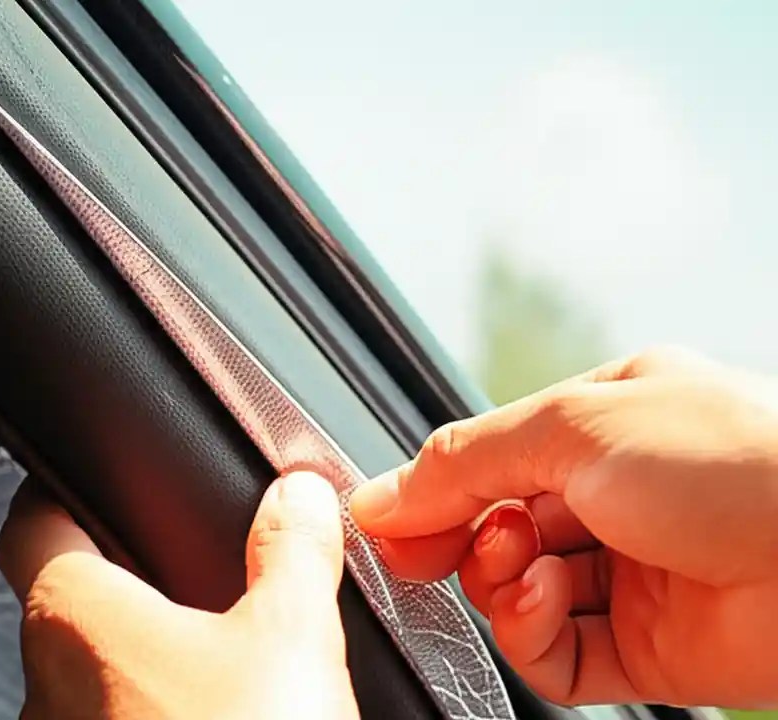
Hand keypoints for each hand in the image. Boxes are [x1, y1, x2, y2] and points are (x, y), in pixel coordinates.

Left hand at [0, 471, 357, 718]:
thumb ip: (290, 552)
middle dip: (120, 589)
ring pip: (82, 685)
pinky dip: (142, 718)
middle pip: (61, 608)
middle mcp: (43, 690)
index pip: (30, 524)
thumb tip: (297, 496)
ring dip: (132, 666)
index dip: (58, 493)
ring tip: (207, 660)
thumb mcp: (291, 636)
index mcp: (73, 619)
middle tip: (178, 575)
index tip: (83, 482)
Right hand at [349, 347, 777, 708]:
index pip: (493, 458)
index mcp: (608, 422)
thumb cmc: (739, 463)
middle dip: (462, 538)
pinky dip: (530, 637)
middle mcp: (621, 496)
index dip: (433, 489)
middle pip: (498, 527)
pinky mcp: (652, 651)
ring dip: (500, 586)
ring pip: (521, 593)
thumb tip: (377, 495)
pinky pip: (557, 654)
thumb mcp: (576, 428)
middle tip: (425, 552)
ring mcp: (637, 574)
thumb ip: (465, 462)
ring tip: (521, 573)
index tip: (382, 518)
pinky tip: (539, 610)